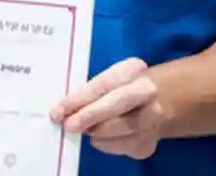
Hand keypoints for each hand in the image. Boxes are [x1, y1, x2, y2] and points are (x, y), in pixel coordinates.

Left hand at [49, 57, 166, 159]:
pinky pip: (123, 146)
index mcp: (132, 69)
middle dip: (89, 116)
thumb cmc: (120, 89)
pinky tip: (98, 138)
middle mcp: (147, 92)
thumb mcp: (108, 81)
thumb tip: (63, 111)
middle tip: (68, 125)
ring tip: (82, 130)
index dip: (79, 99)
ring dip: (96, 132)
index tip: (58, 111)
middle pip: (118, 104)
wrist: (157, 103)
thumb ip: (88, 92)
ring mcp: (153, 117)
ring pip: (122, 129)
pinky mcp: (150, 142)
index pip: (103, 84)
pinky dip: (106, 144)